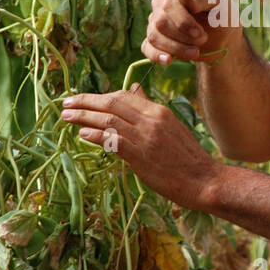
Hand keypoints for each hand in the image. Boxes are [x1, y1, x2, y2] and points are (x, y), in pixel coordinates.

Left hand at [60, 85, 222, 209]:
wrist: (204, 180)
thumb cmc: (187, 157)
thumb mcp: (170, 126)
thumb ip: (149, 109)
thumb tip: (134, 89)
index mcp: (158, 111)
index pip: (123, 96)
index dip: (99, 96)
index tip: (81, 99)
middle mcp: (151, 119)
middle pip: (112, 103)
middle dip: (85, 101)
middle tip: (65, 104)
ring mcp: (146, 137)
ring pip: (109, 120)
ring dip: (84, 117)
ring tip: (67, 117)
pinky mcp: (142, 156)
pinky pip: (114, 141)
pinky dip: (97, 135)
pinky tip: (83, 134)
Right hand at [142, 0, 240, 65]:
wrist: (222, 36)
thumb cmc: (221, 13)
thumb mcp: (219, 3)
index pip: (170, 1)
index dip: (183, 19)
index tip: (199, 32)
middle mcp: (161, 3)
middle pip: (160, 20)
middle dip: (182, 34)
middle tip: (202, 39)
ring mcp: (156, 21)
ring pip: (154, 35)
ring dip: (175, 47)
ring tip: (195, 52)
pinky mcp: (155, 40)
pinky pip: (147, 48)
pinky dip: (156, 55)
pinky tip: (169, 60)